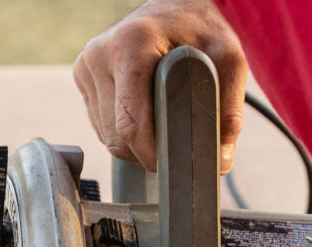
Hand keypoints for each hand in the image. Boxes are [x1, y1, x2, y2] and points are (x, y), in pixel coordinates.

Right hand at [72, 0, 247, 173]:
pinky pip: (98, 123)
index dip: (150, 155)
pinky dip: (120, 131)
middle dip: (143, 153)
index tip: (170, 165)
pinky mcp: (82, 74)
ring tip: (160, 133)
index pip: (130, 122)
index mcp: (131, 46)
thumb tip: (219, 161)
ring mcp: (87, 64)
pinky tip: (143, 119)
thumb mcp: (228, 62)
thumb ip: (229, 112)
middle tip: (172, 152)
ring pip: (104, 134)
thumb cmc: (202, 28)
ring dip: (131, 145)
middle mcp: (101, 53)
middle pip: (115, 135)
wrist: (176, 6)